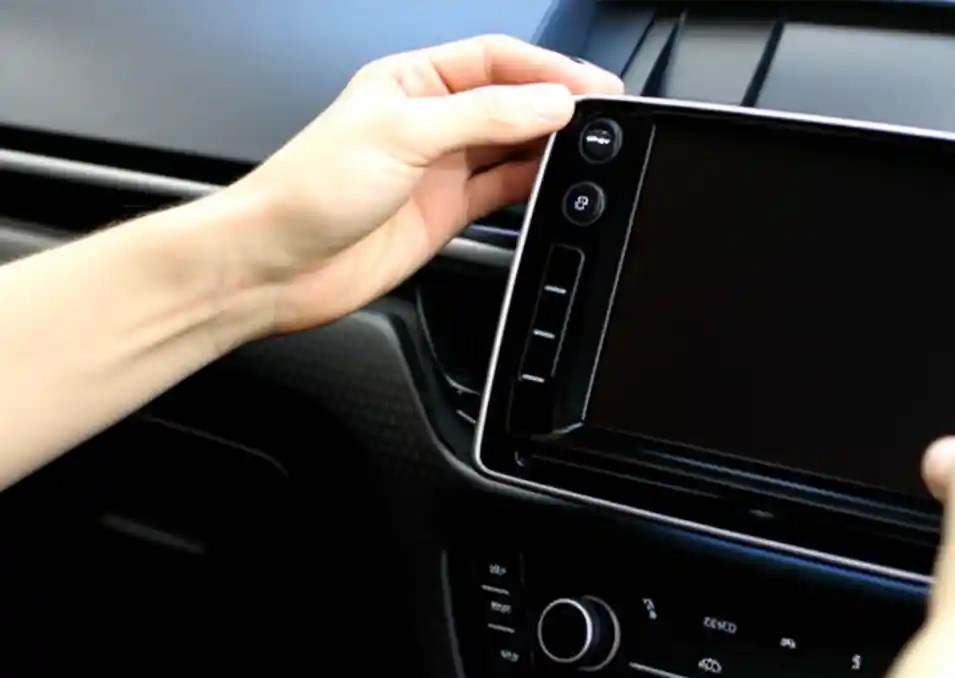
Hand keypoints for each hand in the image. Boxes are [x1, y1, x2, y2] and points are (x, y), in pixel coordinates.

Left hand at [219, 35, 621, 334]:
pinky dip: (532, 184)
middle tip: (603, 115)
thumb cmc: (308, 189)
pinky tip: (554, 181)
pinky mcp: (446, 212)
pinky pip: (503, 190)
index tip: (590, 86)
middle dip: (556, 103)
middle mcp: (428, 120)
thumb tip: (550, 103)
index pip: (495, 60)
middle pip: (510, 99)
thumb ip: (483, 117)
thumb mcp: (403, 134)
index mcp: (411, 80)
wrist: (275, 265)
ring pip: (511, 145)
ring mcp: (439, 168)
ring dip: (549, 144)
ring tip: (589, 146)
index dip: (548, 68)